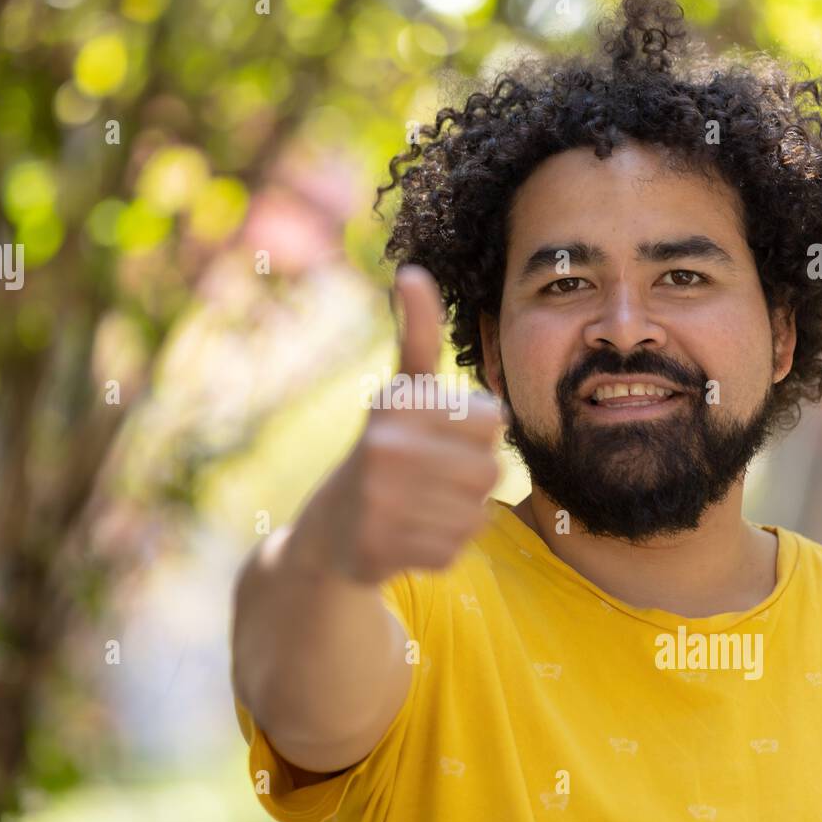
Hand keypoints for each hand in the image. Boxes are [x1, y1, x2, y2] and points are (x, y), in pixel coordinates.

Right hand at [305, 264, 503, 584]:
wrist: (329, 530)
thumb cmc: (382, 448)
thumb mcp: (399, 390)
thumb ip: (418, 334)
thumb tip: (412, 271)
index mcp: (396, 403)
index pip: (492, 419)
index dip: (476, 432)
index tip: (443, 436)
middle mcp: (384, 448)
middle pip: (490, 469)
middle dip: (471, 477)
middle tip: (433, 478)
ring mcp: (380, 502)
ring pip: (476, 511)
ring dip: (458, 513)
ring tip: (420, 505)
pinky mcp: (382, 549)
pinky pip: (455, 548)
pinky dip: (441, 546)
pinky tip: (410, 535)